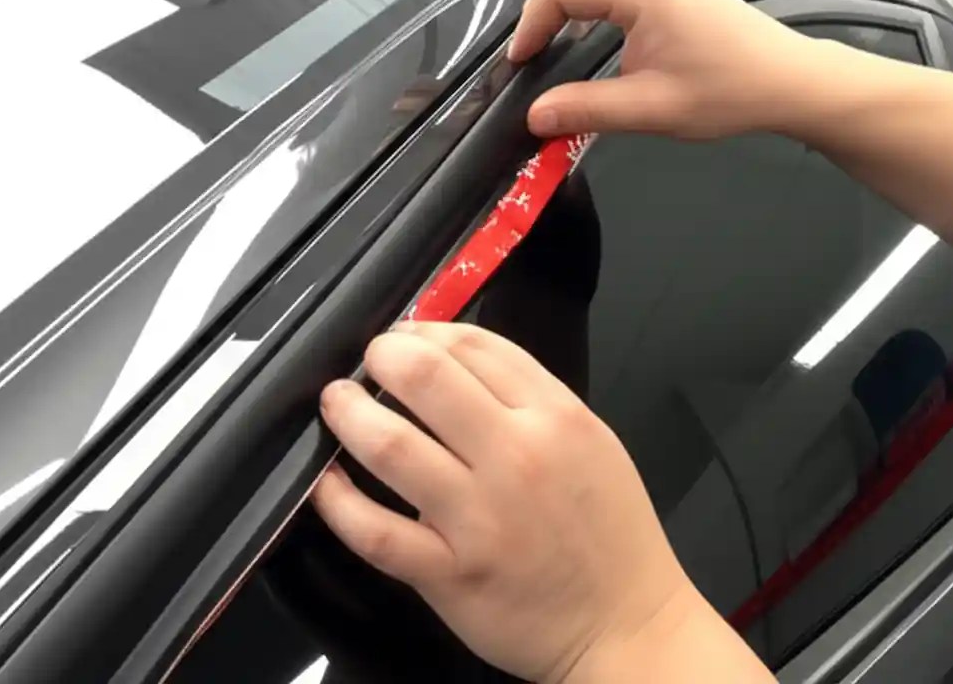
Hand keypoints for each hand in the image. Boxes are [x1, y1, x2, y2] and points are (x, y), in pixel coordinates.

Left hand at [312, 322, 696, 681]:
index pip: (476, 346)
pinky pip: (374, 531)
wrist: (626, 623)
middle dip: (382, 356)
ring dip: (349, 414)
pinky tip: (325, 483)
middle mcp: (517, 458)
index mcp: (557, 419)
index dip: (426, 330)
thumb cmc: (609, 535)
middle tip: (368, 362)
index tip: (406, 337)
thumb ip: (530, 402)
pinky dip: (337, 501)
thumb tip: (453, 365)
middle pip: (426, 377)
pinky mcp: (449, 573)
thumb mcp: (591, 443)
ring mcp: (480, 518)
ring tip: (337, 404)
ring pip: (390, 445)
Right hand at [509, 0, 825, 138]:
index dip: (531, 25)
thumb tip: (536, 115)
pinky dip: (592, 4)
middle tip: (533, 58)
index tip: (522, 63)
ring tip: (555, 49)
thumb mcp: (653, 109)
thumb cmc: (733, 92)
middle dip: (543, 13)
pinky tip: (591, 37)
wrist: (789, 82)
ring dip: (567, 7)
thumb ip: (588, 109)